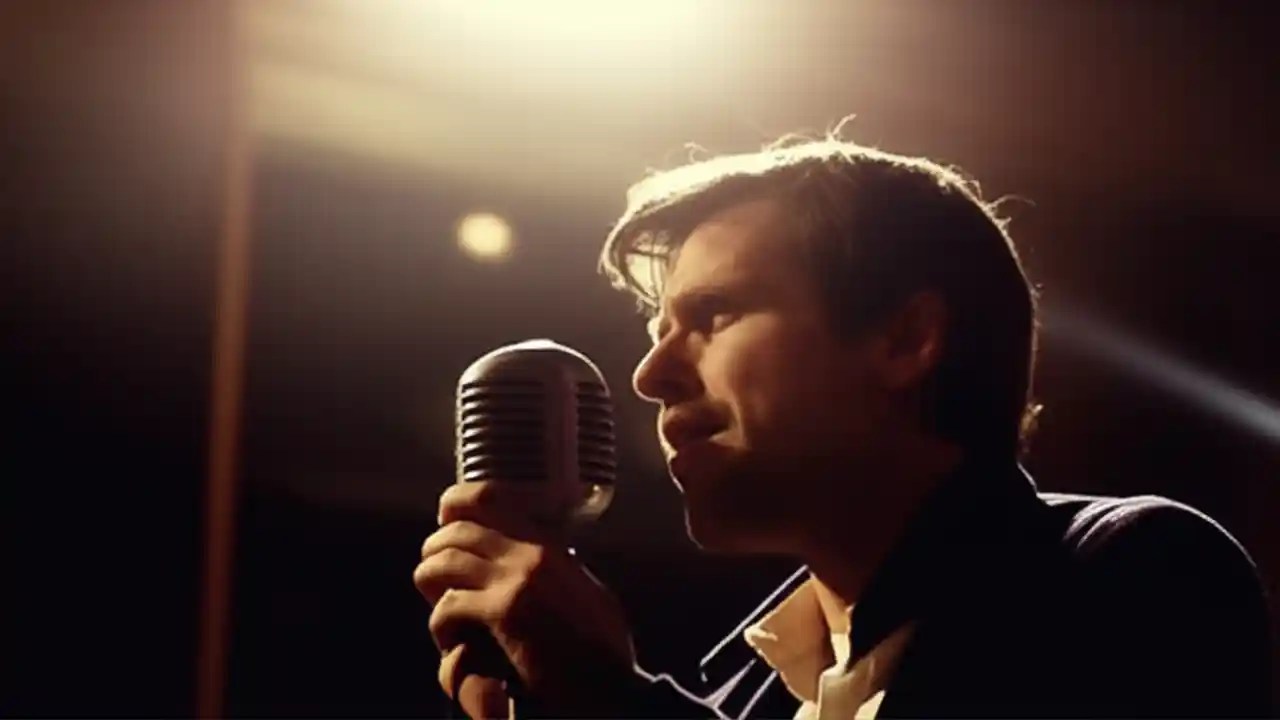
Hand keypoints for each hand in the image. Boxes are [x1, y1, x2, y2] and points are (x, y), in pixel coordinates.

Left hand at [413, 481, 635, 717]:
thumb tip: (547, 559)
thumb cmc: (603, 645)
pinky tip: (451, 641)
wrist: (612, 681)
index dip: (453, 506)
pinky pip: (449, 606)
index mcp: (548, 543)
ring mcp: (517, 580)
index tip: (444, 526)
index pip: (487, 497)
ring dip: (431, 585)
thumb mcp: (584, 589)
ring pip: (444, 562)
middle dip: (434, 553)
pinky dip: (442, 625)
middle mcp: (531, 553)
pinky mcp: (505, 614)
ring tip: (439, 607)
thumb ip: (558, 569)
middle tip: (435, 579)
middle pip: (456, 530)